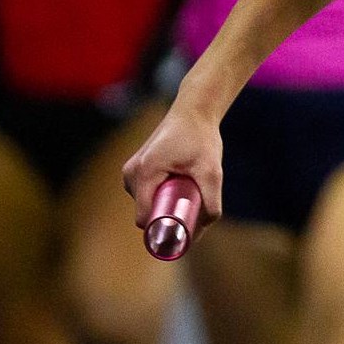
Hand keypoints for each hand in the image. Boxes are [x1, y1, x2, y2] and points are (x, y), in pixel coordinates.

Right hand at [123, 101, 223, 229]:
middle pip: (146, 212)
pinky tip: (178, 189)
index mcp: (144, 174)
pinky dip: (160, 196)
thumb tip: (204, 227)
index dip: (162, 231)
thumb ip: (212, 201)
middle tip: (193, 211)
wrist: (193, 110)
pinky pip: (146, 192)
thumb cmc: (201, 137)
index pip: (144, 218)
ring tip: (188, 194)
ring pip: (146, 203)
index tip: (183, 233)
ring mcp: (131, 170)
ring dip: (164, 205)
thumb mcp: (212, 171)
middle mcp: (131, 173)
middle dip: (167, 218)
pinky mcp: (136, 168)